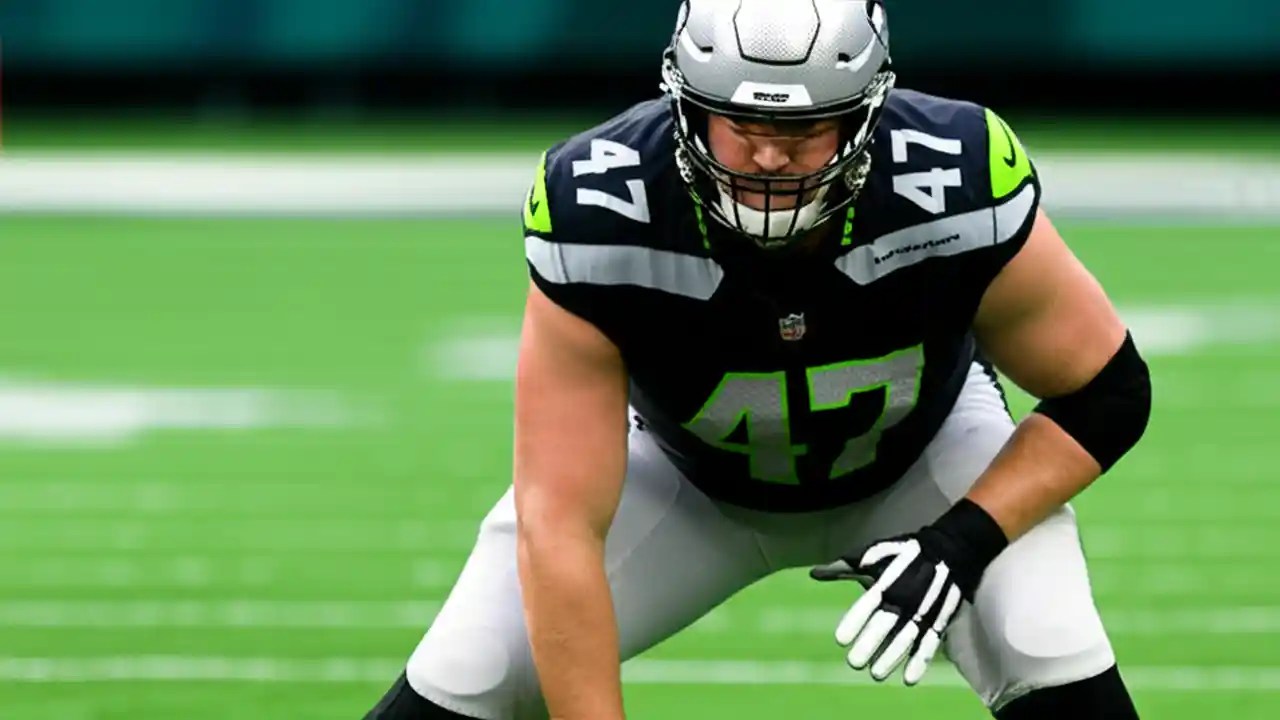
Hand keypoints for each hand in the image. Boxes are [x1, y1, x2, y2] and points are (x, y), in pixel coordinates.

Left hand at [810, 499, 1007, 684]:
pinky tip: (909, 679)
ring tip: (875, 674)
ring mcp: (923, 610)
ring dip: (891, 657)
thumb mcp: (873, 554)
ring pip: (906, 637)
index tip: (840, 639)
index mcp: (888, 581)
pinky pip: (930, 642)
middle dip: (870, 644)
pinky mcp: (939, 619)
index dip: (855, 621)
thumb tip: (814, 574)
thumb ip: (844, 567)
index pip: (869, 603)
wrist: (949, 549)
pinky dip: (920, 661)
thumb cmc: (903, 554)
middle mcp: (905, 597)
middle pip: (886, 624)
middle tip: (854, 663)